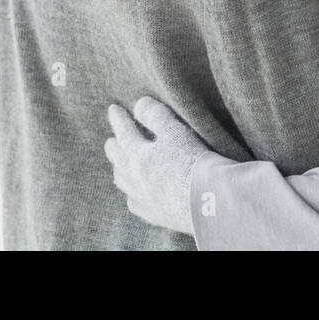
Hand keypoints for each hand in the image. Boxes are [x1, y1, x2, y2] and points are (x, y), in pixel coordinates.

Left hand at [104, 97, 212, 236]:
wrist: (208, 202)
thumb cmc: (193, 163)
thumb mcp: (175, 131)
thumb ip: (155, 115)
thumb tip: (139, 105)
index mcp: (139, 155)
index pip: (124, 132)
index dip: (119, 119)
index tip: (113, 109)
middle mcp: (135, 178)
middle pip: (118, 159)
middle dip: (114, 147)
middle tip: (111, 140)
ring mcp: (143, 198)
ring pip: (123, 182)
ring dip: (119, 169)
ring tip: (119, 165)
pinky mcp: (155, 215)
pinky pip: (135, 204)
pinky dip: (132, 195)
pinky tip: (135, 195)